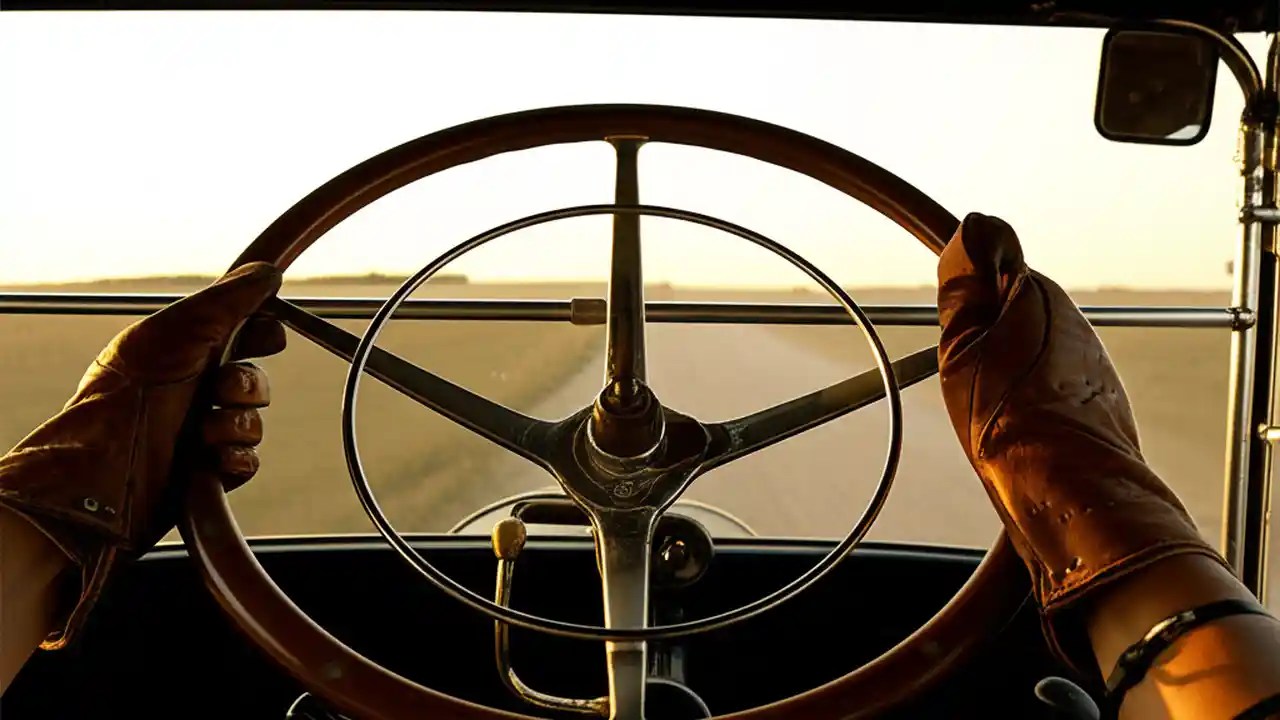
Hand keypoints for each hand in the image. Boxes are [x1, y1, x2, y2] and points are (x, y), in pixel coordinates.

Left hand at [0, 262, 283, 648]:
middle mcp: (190, 392)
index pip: (242, 336)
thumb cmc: (131, 389)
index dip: (262, 336)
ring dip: (236, 425)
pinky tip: (212, 458)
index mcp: (182, 353)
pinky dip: (234, 457)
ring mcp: (197, 433)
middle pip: (254, 382)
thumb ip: (230, 298)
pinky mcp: (205, 472)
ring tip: (204, 431)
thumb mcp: (183, 327)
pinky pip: (246, 460)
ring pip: (252, 423)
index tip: (267, 337)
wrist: (106, 464)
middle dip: (247, 386)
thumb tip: (268, 272)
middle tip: (222, 390)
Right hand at [935, 213, 1224, 670]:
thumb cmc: (1014, 425)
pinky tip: (1011, 433)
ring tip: (984, 411)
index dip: (963, 279)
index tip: (944, 303)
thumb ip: (965, 281)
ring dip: (1003, 371)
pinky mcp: (1098, 409)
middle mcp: (1074, 325)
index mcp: (1039, 296)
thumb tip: (972, 223)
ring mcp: (1090, 368)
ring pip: (1029, 351)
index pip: (992, 259)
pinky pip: (1048, 390)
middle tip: (961, 372)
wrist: (1072, 502)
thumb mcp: (963, 344)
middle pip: (1008, 310)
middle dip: (980, 332)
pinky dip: (1026, 403)